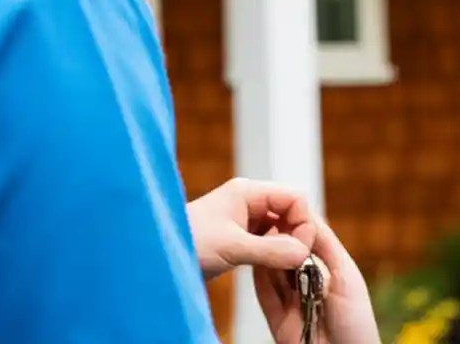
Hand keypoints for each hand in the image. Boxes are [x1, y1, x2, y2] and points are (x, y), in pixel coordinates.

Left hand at [187, 178, 317, 280]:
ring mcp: (244, 220)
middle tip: (299, 260)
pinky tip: (275, 267)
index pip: (294, 198)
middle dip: (298, 234)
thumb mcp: (232, 247)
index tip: (302, 248)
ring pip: (281, 228)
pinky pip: (269, 241)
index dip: (304, 222)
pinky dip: (276, 253)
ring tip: (288, 265)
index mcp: (247, 192)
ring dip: (287, 245)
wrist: (155, 258)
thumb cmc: (187, 242)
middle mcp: (248, 201)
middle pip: (290, 212)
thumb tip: (303, 253)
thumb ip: (270, 249)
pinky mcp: (240, 238)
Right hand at [255, 217, 378, 342]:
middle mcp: (309, 286)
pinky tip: (253, 260)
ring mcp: (292, 303)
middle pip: (287, 256)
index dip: (295, 225)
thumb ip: (326, 247)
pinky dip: (259, 279)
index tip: (281, 206)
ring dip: (266, 256)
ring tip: (256, 234)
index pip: (308, 243)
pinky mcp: (278, 320)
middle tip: (263, 219)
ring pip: (273, 274)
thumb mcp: (345, 276)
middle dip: (277, 239)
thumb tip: (308, 217)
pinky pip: (264, 296)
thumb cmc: (356, 322)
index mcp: (329, 273)